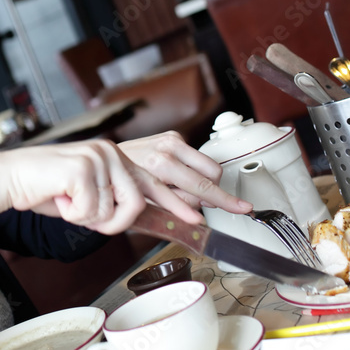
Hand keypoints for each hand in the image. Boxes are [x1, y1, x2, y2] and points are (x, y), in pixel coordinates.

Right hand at [0, 139, 204, 237]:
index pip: (157, 176)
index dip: (182, 195)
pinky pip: (95, 212)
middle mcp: (112, 152)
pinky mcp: (84, 167)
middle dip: (178, 206)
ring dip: (98, 220)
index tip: (201, 213)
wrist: (10, 178)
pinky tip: (60, 200)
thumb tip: (148, 216)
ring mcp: (99, 157)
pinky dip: (75, 215)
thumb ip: (116, 200)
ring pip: (122, 209)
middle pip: (153, 187)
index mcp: (117, 156)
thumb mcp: (91, 197)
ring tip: (74, 209)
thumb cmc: (47, 190)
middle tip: (204, 220)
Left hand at [118, 131, 251, 213]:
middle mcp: (167, 148)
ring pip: (209, 167)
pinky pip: (198, 159)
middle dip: (213, 194)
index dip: (224, 201)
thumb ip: (175, 208)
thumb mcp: (145, 204)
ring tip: (181, 190)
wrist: (106, 162)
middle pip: (211, 175)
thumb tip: (199, 213)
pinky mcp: (172, 136)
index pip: (201, 186)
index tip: (243, 207)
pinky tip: (177, 178)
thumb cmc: (122, 185)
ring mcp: (171, 140)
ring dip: (203, 183)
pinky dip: (194, 172)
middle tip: (206, 204)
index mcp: (158, 165)